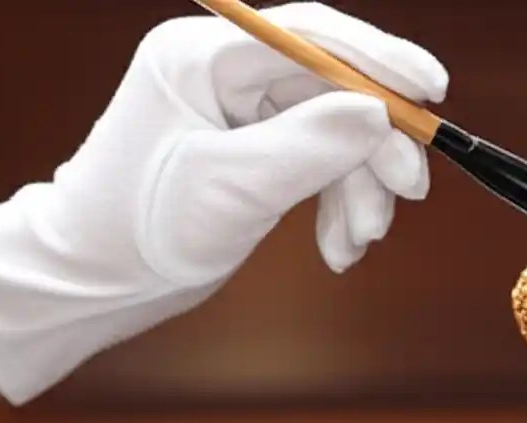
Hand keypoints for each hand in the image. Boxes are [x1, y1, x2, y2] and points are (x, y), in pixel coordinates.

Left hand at [0, 2, 447, 404]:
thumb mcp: (229, 188)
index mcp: (204, 56)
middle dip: (376, 147)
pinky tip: (338, 250)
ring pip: (337, 133)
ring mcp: (244, 113)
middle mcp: (227, 72)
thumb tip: (379, 112)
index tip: (431, 92)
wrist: (94, 281)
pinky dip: (338, 207)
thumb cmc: (139, 228)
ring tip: (359, 241)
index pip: (312, 36)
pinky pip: (321, 165)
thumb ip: (309, 145)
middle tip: (409, 194)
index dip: (379, 60)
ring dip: (360, 189)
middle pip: (335, 89)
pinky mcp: (257, 152)